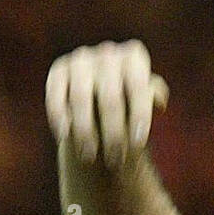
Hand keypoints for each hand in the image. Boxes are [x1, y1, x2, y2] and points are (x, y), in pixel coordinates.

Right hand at [46, 40, 167, 167]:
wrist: (105, 108)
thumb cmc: (133, 109)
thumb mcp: (146, 105)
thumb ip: (151, 100)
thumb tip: (158, 100)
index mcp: (134, 58)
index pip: (139, 87)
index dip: (139, 115)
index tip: (139, 144)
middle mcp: (108, 54)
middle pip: (110, 97)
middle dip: (113, 133)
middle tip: (116, 160)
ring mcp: (81, 60)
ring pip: (81, 97)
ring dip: (85, 130)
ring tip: (89, 157)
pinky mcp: (59, 70)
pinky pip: (56, 94)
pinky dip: (58, 116)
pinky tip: (63, 137)